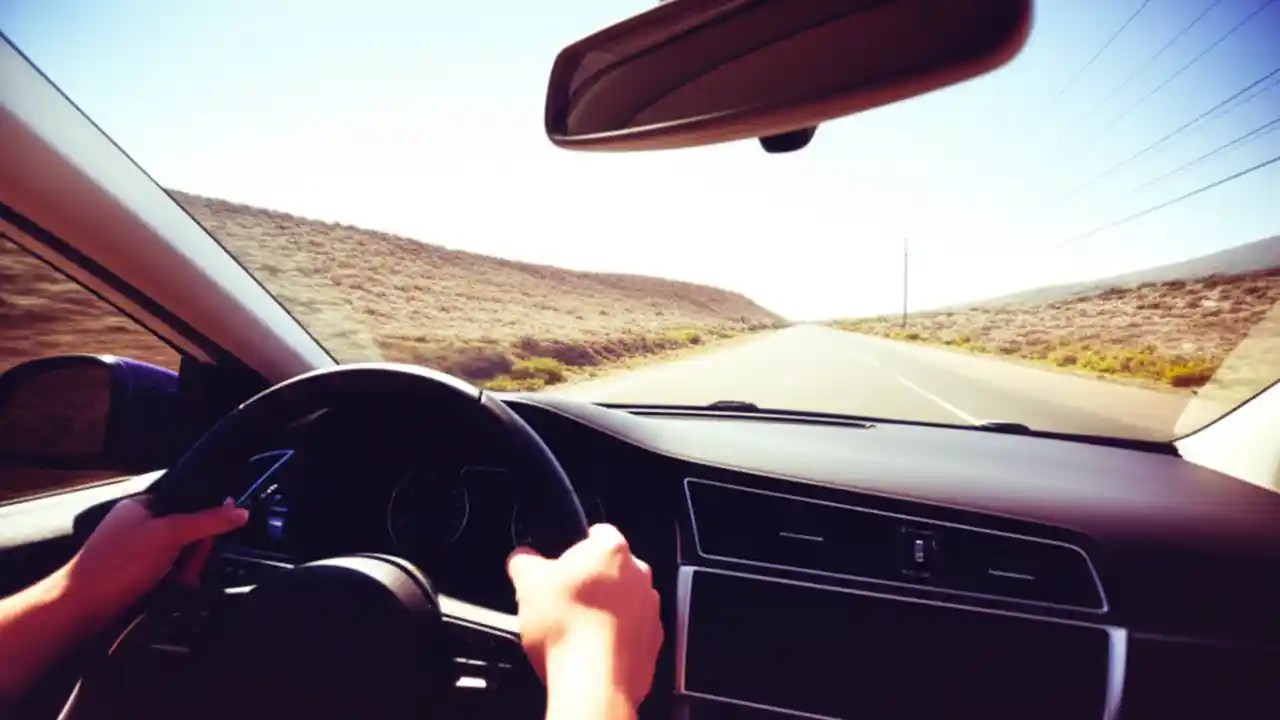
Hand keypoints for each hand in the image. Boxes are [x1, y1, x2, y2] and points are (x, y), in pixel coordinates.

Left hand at [61, 496, 247, 619]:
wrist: (80, 609)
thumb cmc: (115, 565)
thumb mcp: (169, 535)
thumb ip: (207, 521)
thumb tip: (240, 512)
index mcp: (141, 506)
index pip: (187, 501)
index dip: (204, 518)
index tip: (215, 532)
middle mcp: (137, 528)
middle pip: (187, 533)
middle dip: (195, 551)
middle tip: (190, 563)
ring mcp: (135, 555)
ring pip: (179, 558)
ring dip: (185, 571)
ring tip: (177, 582)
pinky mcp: (135, 579)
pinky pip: (168, 577)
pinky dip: (174, 585)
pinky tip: (170, 592)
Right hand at [507, 524, 661, 716]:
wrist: (593, 681)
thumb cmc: (565, 626)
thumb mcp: (528, 584)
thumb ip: (524, 561)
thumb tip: (522, 558)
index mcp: (612, 550)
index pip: (597, 532)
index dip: (576, 546)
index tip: (562, 563)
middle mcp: (639, 575)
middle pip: (612, 568)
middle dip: (591, 580)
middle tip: (564, 599)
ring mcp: (650, 609)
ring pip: (625, 600)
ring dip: (606, 609)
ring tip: (577, 628)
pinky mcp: (653, 642)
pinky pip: (632, 632)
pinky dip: (616, 637)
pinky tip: (593, 649)